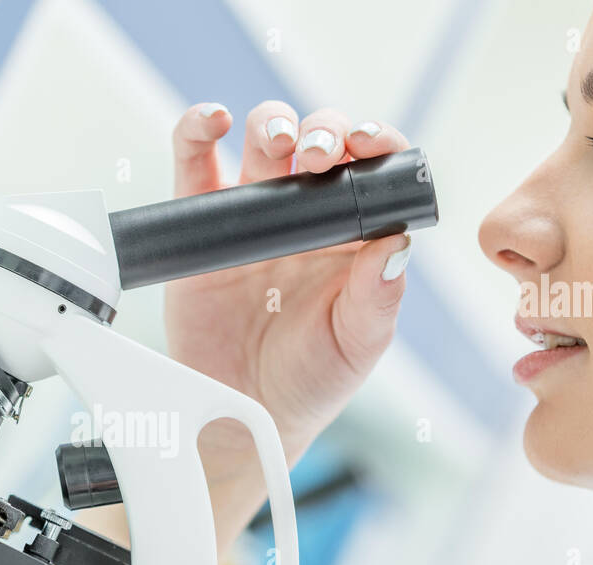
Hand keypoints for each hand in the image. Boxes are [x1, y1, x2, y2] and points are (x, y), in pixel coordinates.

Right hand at [167, 102, 413, 548]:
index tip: (370, 143)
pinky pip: (195, 163)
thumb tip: (397, 245)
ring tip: (278, 144)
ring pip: (264, 140)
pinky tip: (213, 122)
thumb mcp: (356, 347)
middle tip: (320, 156)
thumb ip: (376, 298)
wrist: (240, 413)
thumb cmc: (308, 381)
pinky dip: (198, 130)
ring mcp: (254, 215)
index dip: (377, 142)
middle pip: (320, 141)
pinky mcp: (201, 223)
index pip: (375, 167)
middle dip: (325, 132)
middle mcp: (308, 215)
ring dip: (273, 123)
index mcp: (355, 234)